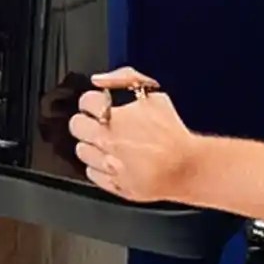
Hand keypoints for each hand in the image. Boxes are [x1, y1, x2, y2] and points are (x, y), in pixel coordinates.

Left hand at [68, 67, 200, 203]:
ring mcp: (106, 164)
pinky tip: (115, 161)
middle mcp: (105, 140)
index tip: (103, 104)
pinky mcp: (112, 184)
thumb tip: (98, 80)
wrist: (187, 168)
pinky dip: (99, 166)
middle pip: (76, 125)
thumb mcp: (155, 93)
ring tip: (110, 144)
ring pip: (81, 151)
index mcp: (113, 116)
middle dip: (88, 121)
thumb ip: (124, 79)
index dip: (96, 100)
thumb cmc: (173, 133)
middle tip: (102, 123)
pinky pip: (91, 173)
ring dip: (93, 145)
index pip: (86, 101)